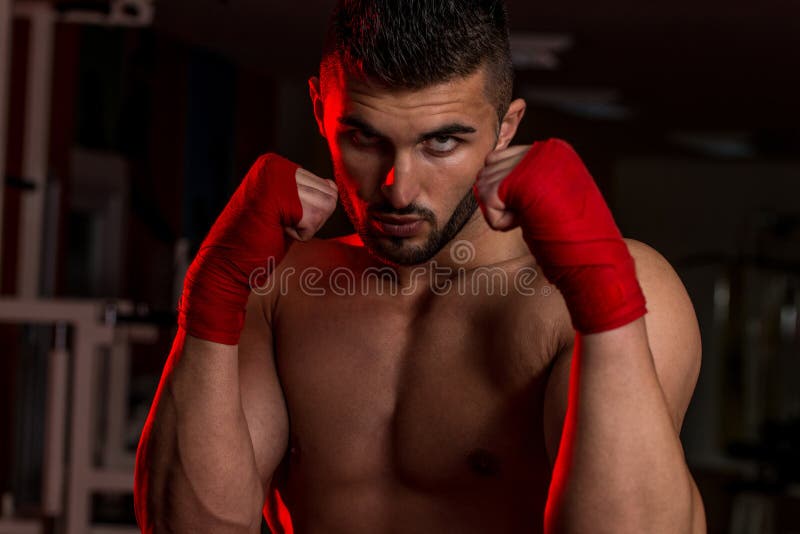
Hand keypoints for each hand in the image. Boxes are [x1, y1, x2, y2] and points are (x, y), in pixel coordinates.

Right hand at [179, 154, 336, 344]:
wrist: (225, 263)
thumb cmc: (255, 239)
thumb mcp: (285, 209)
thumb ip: (308, 194)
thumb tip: (332, 185)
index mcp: (274, 163)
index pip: (325, 186)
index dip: (311, 212)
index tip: (279, 217)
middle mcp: (275, 165)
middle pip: (329, 195)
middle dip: (311, 219)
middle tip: (279, 224)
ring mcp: (277, 179)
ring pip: (325, 207)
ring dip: (306, 226)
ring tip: (276, 226)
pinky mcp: (280, 198)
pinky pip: (314, 221)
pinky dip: (300, 235)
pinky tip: (275, 231)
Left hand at [473, 139, 646, 333]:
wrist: (589, 243)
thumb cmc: (573, 225)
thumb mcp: (553, 190)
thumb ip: (528, 175)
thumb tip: (492, 168)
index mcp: (550, 149)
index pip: (497, 158)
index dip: (503, 186)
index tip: (525, 204)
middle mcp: (536, 150)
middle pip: (486, 172)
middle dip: (499, 198)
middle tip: (528, 212)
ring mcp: (524, 164)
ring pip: (484, 188)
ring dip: (501, 210)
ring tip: (528, 216)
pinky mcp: (512, 182)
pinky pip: (489, 205)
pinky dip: (500, 222)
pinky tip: (522, 223)